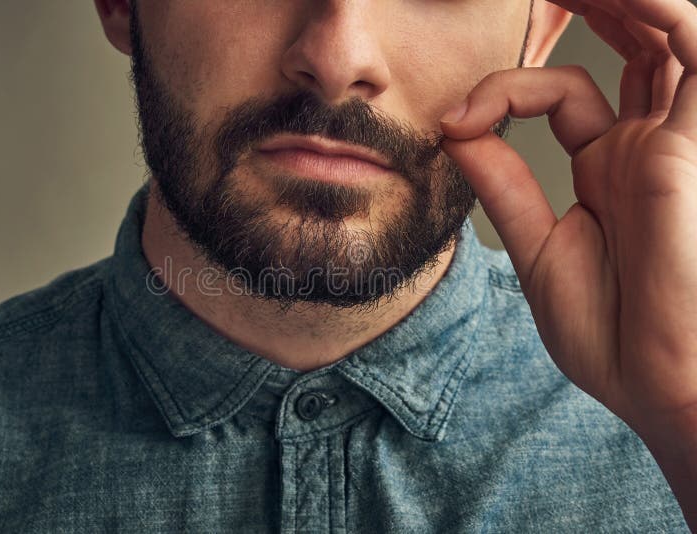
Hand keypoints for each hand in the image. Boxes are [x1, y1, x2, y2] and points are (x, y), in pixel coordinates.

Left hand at [439, 0, 696, 439]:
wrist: (662, 387)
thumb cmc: (612, 336)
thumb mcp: (539, 250)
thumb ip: (504, 185)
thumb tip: (453, 131)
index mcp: (613, 170)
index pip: (562, 93)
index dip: (502, 91)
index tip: (454, 123)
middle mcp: (651, 145)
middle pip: (628, 45)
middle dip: (588, 4)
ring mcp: (679, 140)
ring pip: (662, 31)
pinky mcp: (696, 145)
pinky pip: (691, 49)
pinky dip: (656, 11)